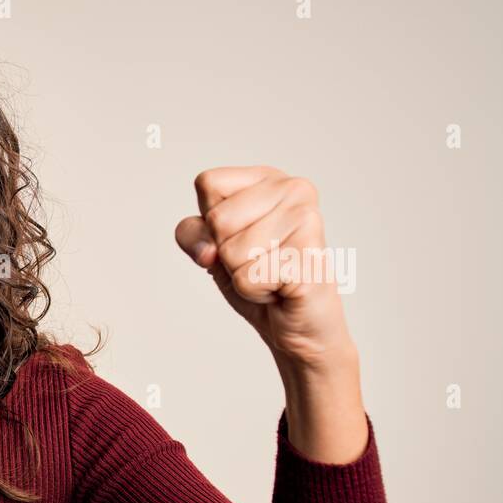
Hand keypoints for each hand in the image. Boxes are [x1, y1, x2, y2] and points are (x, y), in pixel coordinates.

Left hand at [175, 165, 354, 369]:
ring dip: (243, 275)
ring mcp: (306, 219)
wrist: (298, 324)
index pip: (208, 183)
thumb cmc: (260, 278)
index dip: (210, 221)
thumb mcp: (213, 250)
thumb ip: (193, 235)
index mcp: (269, 178)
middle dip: (227, 254)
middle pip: (217, 220)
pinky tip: (281, 288)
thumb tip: (208, 251)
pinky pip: (248, 279)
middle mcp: (294, 189)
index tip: (240, 236)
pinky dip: (256, 293)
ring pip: (231, 252)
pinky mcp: (309, 255)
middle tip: (260, 262)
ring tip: (272, 275)